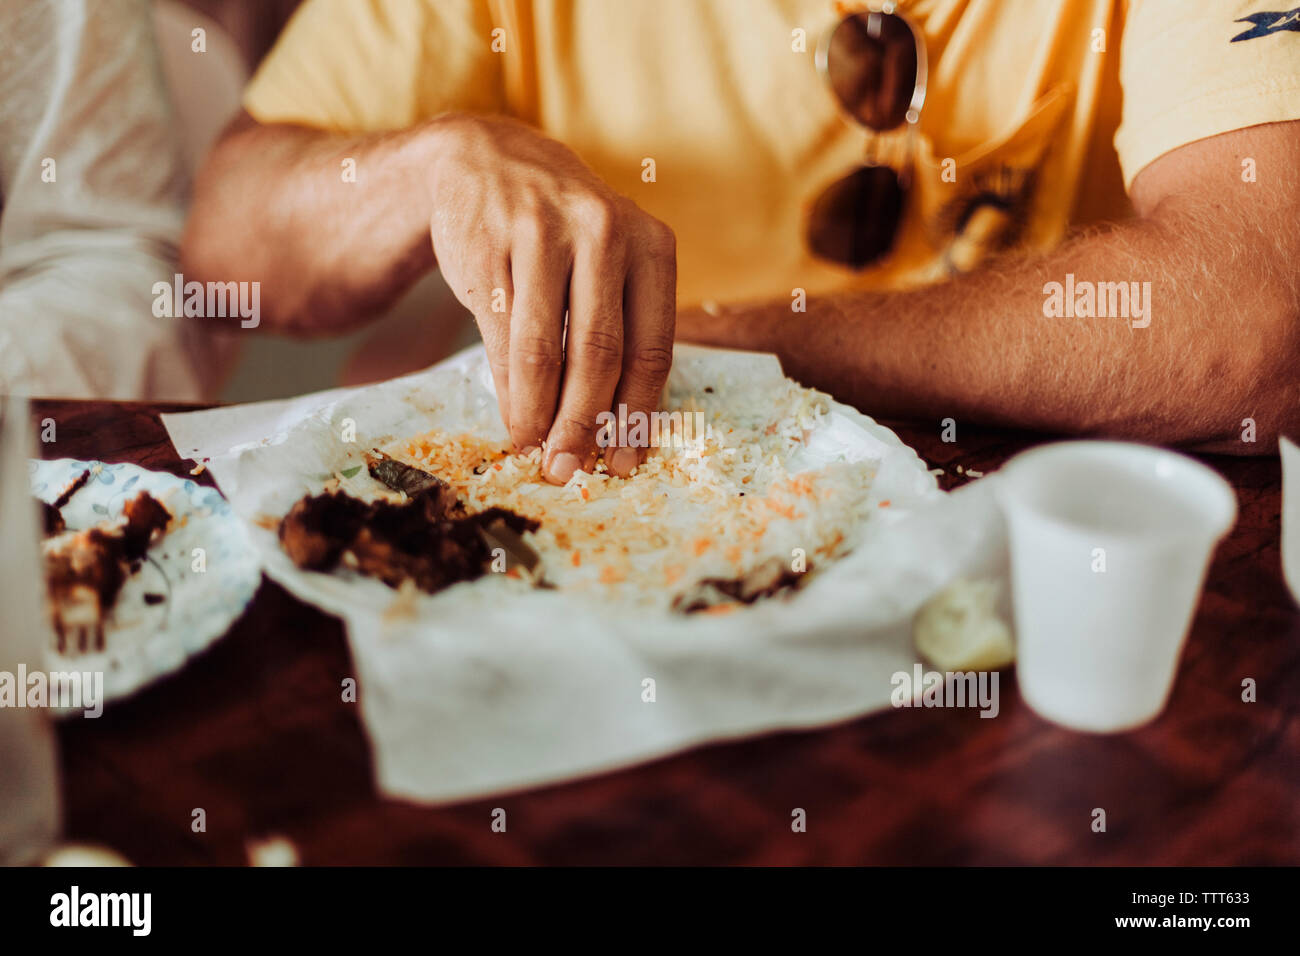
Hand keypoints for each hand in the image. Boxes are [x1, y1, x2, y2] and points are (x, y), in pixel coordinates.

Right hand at [426, 114, 675, 482]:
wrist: (482, 162)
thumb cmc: (560, 234)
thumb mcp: (607, 264)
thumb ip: (617, 333)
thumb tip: (612, 432)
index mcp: (651, 244)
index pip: (652, 347)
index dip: (638, 414)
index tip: (624, 461)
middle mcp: (603, 231)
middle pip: (600, 354)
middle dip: (585, 424)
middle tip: (570, 470)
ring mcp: (542, 234)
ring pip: (545, 351)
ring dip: (539, 414)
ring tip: (537, 452)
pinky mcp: (489, 246)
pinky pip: (501, 336)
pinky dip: (507, 389)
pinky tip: (513, 417)